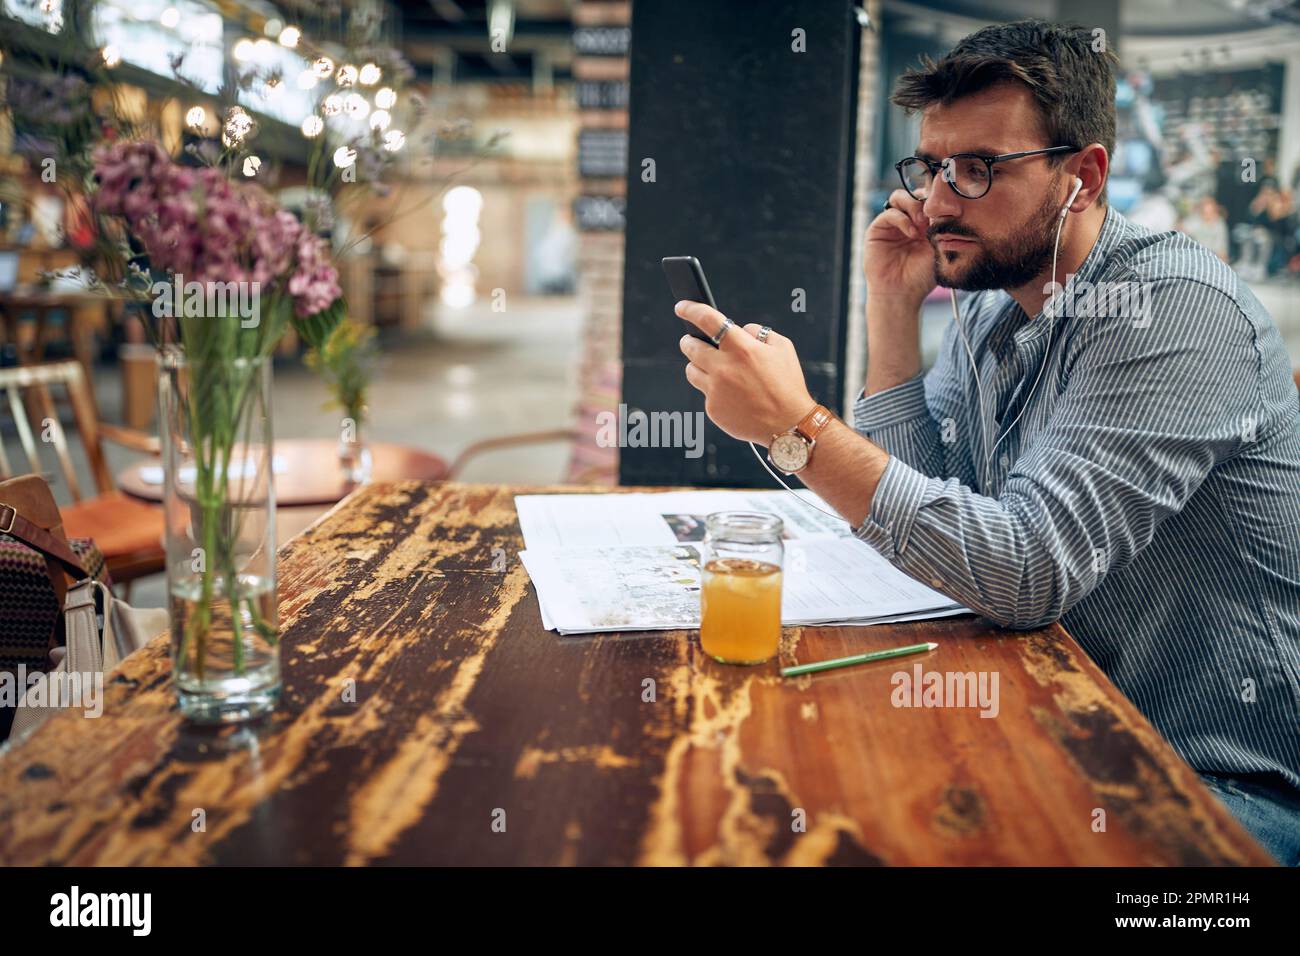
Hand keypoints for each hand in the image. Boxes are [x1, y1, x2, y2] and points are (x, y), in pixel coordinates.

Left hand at [676, 300, 815, 444]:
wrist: (788, 424)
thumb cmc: (788, 384)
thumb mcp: (783, 348)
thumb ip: (758, 332)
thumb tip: (739, 329)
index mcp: (742, 348)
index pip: (707, 320)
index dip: (690, 309)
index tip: (681, 306)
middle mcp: (724, 368)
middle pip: (690, 347)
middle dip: (690, 341)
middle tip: (694, 341)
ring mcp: (716, 390)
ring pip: (691, 371)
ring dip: (699, 366)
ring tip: (717, 370)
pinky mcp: (713, 409)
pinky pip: (705, 393)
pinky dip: (714, 391)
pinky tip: (732, 395)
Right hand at [864, 188, 935, 306]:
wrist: (902, 294)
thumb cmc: (922, 276)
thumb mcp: (938, 247)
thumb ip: (940, 225)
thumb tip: (945, 203)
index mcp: (923, 223)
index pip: (929, 198)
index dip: (937, 196)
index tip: (948, 203)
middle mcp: (907, 220)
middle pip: (914, 193)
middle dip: (926, 198)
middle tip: (935, 213)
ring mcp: (892, 224)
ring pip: (900, 197)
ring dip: (913, 204)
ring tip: (922, 221)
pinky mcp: (878, 230)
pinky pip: (890, 213)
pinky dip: (902, 219)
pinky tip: (911, 233)